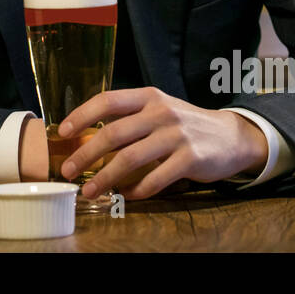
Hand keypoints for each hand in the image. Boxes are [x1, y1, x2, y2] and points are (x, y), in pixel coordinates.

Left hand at [58, 87, 267, 199]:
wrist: (231, 136)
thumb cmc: (184, 125)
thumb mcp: (158, 110)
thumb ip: (130, 119)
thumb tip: (87, 138)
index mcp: (148, 97)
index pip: (107, 101)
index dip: (82, 115)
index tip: (63, 132)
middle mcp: (160, 113)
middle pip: (113, 133)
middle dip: (85, 154)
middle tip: (67, 170)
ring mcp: (176, 135)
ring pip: (130, 159)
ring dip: (105, 178)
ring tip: (89, 191)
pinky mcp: (190, 159)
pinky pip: (155, 179)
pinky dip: (136, 190)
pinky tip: (126, 196)